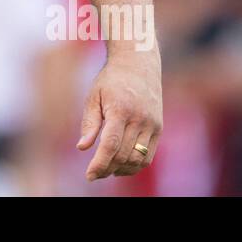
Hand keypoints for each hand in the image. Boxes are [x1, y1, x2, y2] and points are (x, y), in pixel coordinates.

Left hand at [76, 49, 162, 180]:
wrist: (138, 65)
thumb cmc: (111, 80)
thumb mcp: (94, 96)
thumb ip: (90, 123)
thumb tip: (82, 147)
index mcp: (121, 110)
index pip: (111, 145)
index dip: (100, 164)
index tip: (89, 176)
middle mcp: (140, 119)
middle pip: (123, 155)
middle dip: (107, 168)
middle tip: (94, 173)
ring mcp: (152, 124)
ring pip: (138, 159)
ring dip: (121, 170)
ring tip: (107, 170)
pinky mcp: (158, 128)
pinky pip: (148, 156)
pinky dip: (135, 165)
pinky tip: (121, 166)